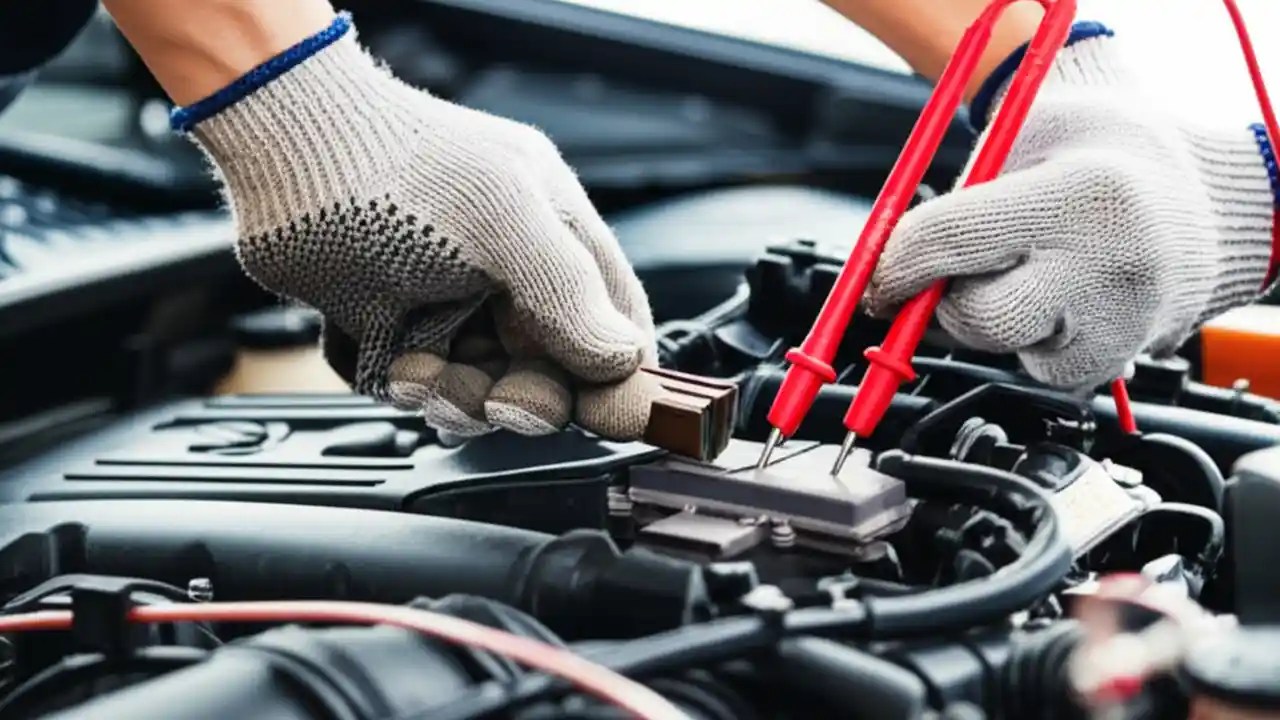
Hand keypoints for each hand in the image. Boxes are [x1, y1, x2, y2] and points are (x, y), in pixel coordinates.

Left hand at [188, 27, 662, 439]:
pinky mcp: (400, 331)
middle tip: (502, 399)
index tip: (601, 416)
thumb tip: (623, 358)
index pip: (616, 325)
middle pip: (552, 375)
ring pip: (486, 394)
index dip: (617, 378)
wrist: (287, 155)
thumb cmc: (393, 167)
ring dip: (460, 399)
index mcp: (556, 237)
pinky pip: (426, 392)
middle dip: (527, 399)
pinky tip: (396, 366)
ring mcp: (455, 306)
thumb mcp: (503, 222)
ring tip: (424, 371)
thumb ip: (570, 292)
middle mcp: (512, 275)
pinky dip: (413, 392)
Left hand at [866, 31, 1274, 389]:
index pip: (953, 239)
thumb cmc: (1096, 156)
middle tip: (940, 279)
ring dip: (979, 321)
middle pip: (979, 318)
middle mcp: (1109, 266)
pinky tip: (1042, 301)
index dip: (896, 261)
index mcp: (1081, 193)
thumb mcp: (1023, 136)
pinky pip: (1029, 369)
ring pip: (1000, 351)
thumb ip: (954, 198)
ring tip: (1013, 274)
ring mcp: (1119, 325)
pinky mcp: (1114, 366)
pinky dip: (1015, 343)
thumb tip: (878, 264)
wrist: (1198, 199)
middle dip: (938, 304)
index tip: (879, 270)